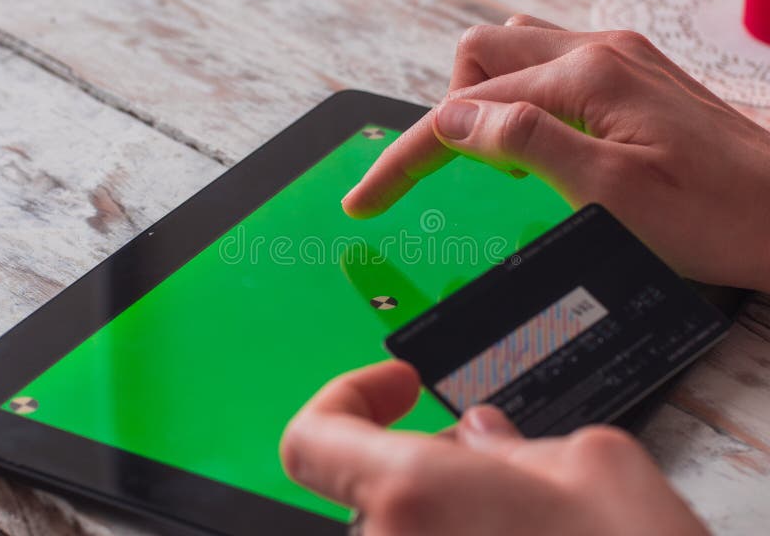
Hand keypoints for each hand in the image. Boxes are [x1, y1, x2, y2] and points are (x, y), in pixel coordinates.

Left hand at [281, 361, 708, 535]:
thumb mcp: (597, 467)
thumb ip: (520, 442)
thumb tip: (483, 437)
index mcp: (414, 495)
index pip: (311, 439)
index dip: (347, 396)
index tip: (398, 386)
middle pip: (375, 487)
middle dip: (434, 464)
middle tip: (499, 464)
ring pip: (408, 532)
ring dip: (454, 514)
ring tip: (531, 519)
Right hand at [341, 16, 769, 291]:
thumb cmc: (716, 216)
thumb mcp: (611, 197)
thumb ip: (526, 143)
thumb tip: (455, 120)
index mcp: (585, 78)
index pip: (463, 110)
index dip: (404, 158)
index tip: (366, 198)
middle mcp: (597, 50)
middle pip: (478, 55)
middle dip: (449, 114)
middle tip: (462, 173)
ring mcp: (616, 56)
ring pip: (511, 51)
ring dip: (485, 99)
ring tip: (504, 159)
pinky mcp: (631, 72)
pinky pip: (549, 63)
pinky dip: (521, 96)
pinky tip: (543, 138)